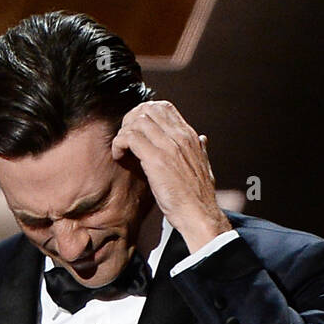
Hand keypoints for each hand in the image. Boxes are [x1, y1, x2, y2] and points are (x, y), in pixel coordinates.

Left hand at [111, 100, 231, 253]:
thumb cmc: (198, 198)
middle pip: (148, 108)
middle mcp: (180, 136)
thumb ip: (200, 150)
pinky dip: (119, 144)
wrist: (200, 216)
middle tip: (125, 140)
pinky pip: (129, 138)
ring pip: (137, 121)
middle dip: (131, 120)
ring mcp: (168, 146)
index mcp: (190, 136)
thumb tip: (202, 139)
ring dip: (123, 133)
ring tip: (122, 150)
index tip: (137, 132)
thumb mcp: (204, 167)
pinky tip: (119, 158)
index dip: (144, 114)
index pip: (164, 107)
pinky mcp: (156, 160)